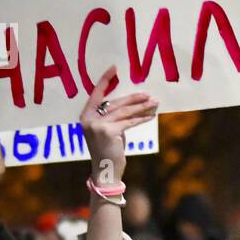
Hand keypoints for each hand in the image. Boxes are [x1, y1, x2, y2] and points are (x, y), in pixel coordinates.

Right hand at [80, 66, 157, 185]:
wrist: (105, 171)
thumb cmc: (108, 150)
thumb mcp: (107, 130)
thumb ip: (112, 117)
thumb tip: (132, 104)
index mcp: (85, 115)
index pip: (96, 93)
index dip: (105, 80)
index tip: (114, 68)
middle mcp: (89, 119)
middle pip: (115, 103)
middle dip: (134, 98)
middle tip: (148, 95)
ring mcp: (98, 125)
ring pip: (124, 112)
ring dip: (141, 107)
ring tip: (154, 103)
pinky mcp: (109, 132)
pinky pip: (128, 122)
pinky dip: (141, 118)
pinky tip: (151, 116)